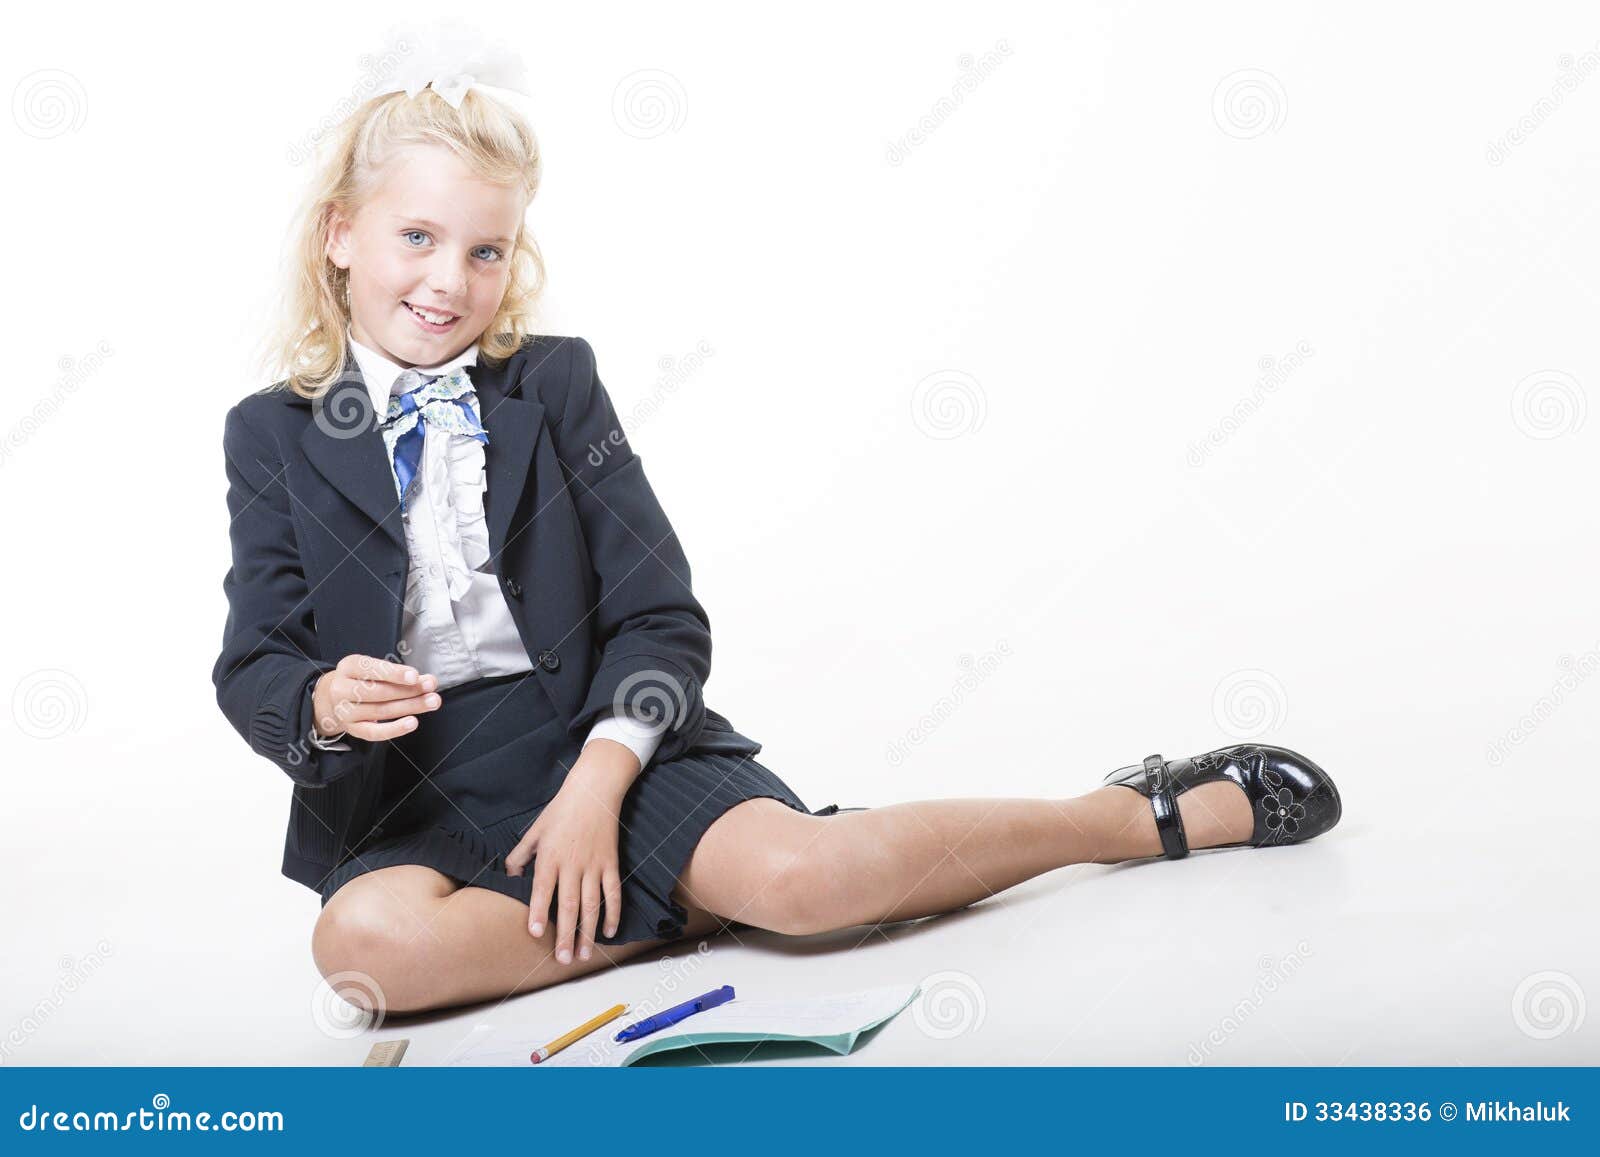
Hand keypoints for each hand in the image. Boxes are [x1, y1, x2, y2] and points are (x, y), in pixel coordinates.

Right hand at [312, 655, 439, 741]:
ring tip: (431, 702)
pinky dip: (394, 729)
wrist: (332, 698)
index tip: (414, 676)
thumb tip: (427, 681)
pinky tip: (412, 723)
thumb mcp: (373, 669)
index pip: (371, 669)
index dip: (394, 673)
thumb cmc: (361, 679)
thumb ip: (399, 674)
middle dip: (408, 690)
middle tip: (431, 688)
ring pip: (380, 710)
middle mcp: (342, 688)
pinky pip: (373, 732)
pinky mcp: (351, 728)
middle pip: (378, 691)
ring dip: (409, 707)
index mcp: (349, 667)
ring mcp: (345, 711)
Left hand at [506, 748, 635, 963]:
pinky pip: (614, 892)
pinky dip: (613, 913)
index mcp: (550, 856)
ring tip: (583, 955)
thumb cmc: (560, 810)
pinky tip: (610, 931)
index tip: (536, 933)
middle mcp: (572, 863)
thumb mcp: (534, 830)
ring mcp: (594, 865)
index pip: (543, 888)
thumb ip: (520, 856)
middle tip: (563, 959)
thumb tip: (510, 877)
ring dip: (588, 932)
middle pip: (569, 904)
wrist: (594, 790)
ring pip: (592, 904)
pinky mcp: (611, 863)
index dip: (539, 911)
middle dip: (566, 934)